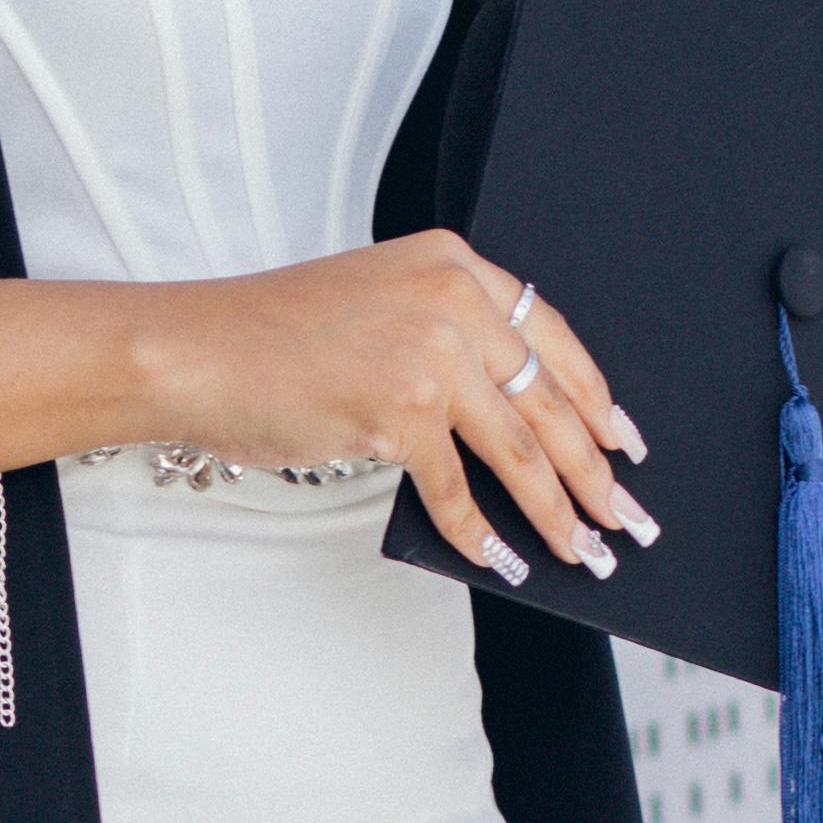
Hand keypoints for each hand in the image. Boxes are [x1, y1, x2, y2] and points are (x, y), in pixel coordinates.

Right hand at [131, 231, 657, 587]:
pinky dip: (480, 533)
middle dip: (594, 471)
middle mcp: (452, 298)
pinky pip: (457, 489)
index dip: (595, 396)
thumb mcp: (377, 303)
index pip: (549, 336)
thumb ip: (444, 336)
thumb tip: (505, 419)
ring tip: (583, 549)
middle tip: (626, 515)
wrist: (196, 350)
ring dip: (557, 511)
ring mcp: (429, 354)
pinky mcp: (401, 410)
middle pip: (549, 400)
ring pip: (519, 451)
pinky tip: (500, 559)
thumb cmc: (270, 337)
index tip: (623, 439)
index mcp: (453, 262)